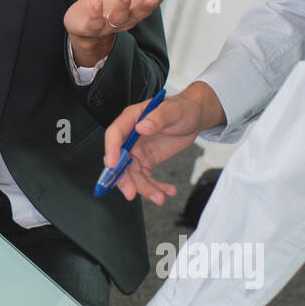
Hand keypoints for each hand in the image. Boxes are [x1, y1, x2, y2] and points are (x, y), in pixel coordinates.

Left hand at [64, 0, 173, 66]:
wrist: (84, 20)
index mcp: (138, 6)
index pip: (153, 0)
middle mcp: (126, 17)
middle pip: (139, 12)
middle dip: (147, 4)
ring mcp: (109, 23)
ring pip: (119, 18)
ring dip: (122, 6)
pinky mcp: (91, 27)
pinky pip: (94, 23)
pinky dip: (96, 13)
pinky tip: (96, 2)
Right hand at [103, 81, 223, 205]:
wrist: (193, 118)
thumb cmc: (181, 109)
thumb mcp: (173, 111)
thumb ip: (157, 118)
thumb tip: (141, 127)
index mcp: (131, 119)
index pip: (115, 134)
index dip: (110, 149)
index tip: (112, 165)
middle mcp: (130, 137)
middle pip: (120, 160)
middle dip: (124, 179)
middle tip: (131, 193)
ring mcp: (137, 151)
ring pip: (133, 174)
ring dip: (144, 188)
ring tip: (159, 197)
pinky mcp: (146, 161)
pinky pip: (146, 178)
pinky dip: (155, 187)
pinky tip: (167, 191)